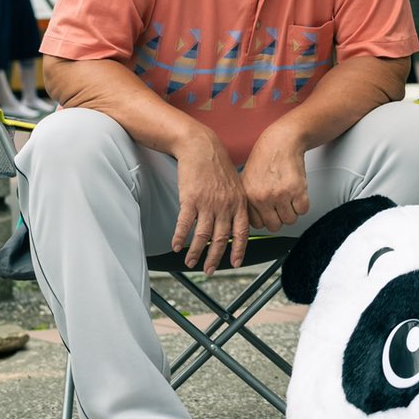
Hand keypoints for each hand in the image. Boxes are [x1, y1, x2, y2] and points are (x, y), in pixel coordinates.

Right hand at [173, 135, 248, 273]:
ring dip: (195, 252)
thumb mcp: (235, 185)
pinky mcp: (190, 199)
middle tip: (209, 271)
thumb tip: (233, 223)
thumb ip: (236, 204)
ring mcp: (208, 203)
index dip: (238, 250)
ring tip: (189, 263)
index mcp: (239, 203)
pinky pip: (185, 224)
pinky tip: (176, 246)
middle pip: (221, 239)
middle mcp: (226, 206)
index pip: (242, 232)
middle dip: (215, 258)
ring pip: (202, 235)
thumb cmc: (217, 166)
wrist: (201, 147)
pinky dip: (180, 238)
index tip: (235, 264)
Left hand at [240, 127, 310, 232]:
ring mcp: (281, 195)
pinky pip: (303, 210)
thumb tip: (252, 219)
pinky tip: (297, 195)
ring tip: (289, 199)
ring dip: (292, 211)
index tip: (269, 213)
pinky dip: (302, 205)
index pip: (258, 225)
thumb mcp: (247, 180)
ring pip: (290, 220)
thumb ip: (248, 200)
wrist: (281, 141)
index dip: (265, 219)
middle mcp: (263, 197)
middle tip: (281, 207)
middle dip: (279, 218)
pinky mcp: (297, 190)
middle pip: (274, 226)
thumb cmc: (265, 158)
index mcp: (249, 196)